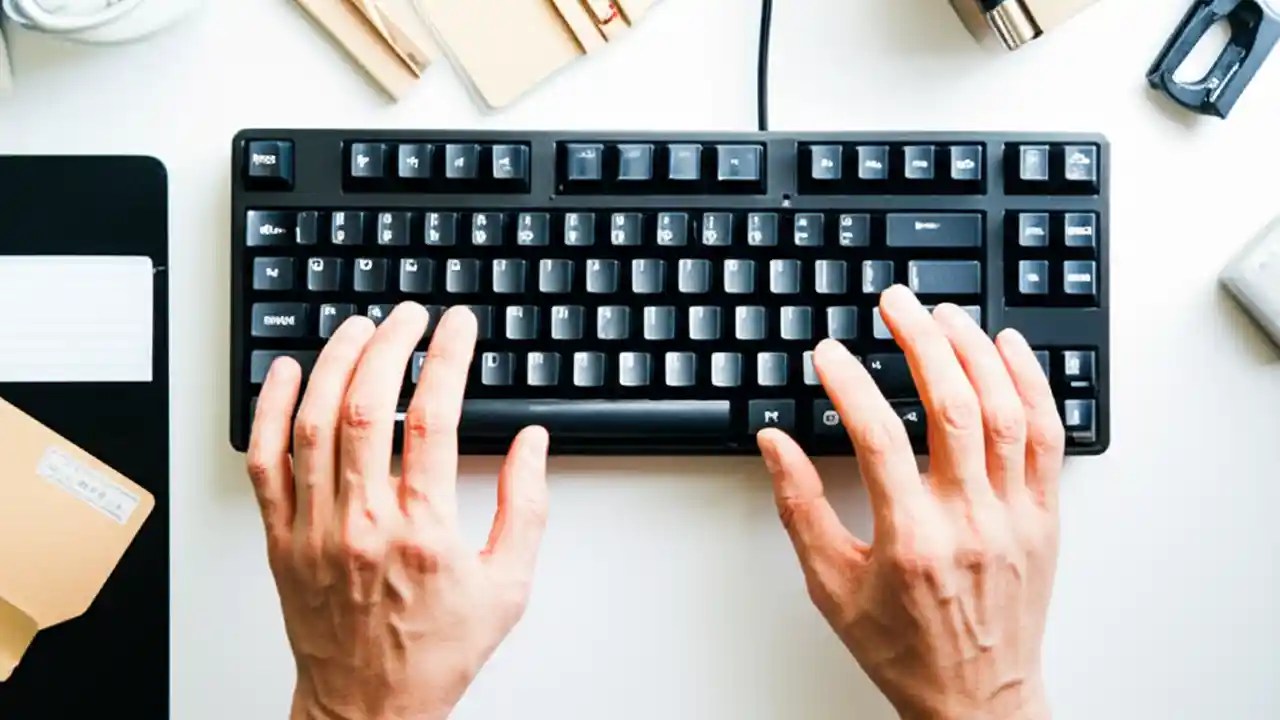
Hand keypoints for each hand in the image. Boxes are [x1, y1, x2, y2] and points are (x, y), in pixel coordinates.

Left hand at [246, 304, 550, 719]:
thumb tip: (532, 445)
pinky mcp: (281, 539)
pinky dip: (268, 410)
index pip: (432, 418)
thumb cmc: (434, 654)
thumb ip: (524, 508)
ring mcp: (314, 528)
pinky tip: (284, 374)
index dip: (446, 357)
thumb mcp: (507, 587)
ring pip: (312, 422)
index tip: (456, 326)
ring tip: (359, 329)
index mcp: (423, 531)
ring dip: (334, 362)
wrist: (368, 708)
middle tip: (408, 315)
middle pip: (364, 405)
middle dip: (389, 343)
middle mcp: (363, 523)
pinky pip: (264, 461)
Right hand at [758, 286, 1062, 719]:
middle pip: (953, 408)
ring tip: (946, 314)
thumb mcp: (831, 587)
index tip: (830, 353)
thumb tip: (775, 445)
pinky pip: (1048, 437)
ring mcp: (1016, 516)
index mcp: (913, 541)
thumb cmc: (905, 649)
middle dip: (922, 341)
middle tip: (896, 302)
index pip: (878, 438)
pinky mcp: (1045, 516)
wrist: (978, 700)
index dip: (850, 384)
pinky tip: (1010, 349)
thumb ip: (800, 510)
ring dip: (976, 352)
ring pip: (1006, 413)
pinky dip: (1032, 384)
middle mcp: (971, 522)